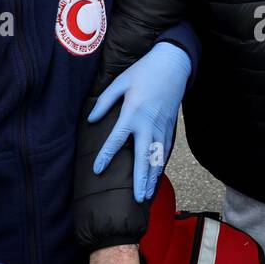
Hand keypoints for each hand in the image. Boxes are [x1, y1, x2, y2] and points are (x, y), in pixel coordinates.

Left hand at [88, 41, 190, 202]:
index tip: (97, 170)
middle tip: (137, 199)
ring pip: (158, 158)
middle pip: (144, 158)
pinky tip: (156, 177)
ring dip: (153, 178)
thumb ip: (104, 102)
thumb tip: (91, 120)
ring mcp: (162, 127)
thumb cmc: (144, 71)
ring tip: (147, 195)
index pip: (117, 140)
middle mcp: (148, 124)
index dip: (106, 156)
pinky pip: (165, 150)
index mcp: (133, 113)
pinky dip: (160, 165)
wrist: (173, 65)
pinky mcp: (170, 127)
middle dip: (141, 180)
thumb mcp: (120, 82)